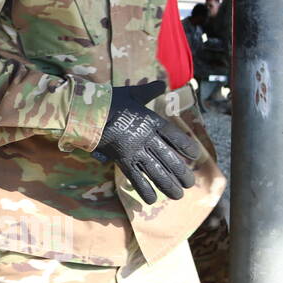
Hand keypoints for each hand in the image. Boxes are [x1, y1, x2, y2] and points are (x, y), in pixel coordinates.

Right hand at [91, 81, 199, 204]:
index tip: (195, 156)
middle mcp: (147, 138)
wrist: (87, 111)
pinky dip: (144, 190)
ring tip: (177, 196)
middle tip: (190, 184)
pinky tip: (151, 200)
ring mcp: (135, 150)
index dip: (186, 147)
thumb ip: (148, 91)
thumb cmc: (110, 100)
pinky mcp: (122, 159)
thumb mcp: (132, 93)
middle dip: (181, 173)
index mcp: (152, 121)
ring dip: (168, 185)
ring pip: (156, 172)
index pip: (175, 136)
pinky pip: (135, 178)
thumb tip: (160, 82)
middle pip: (169, 158)